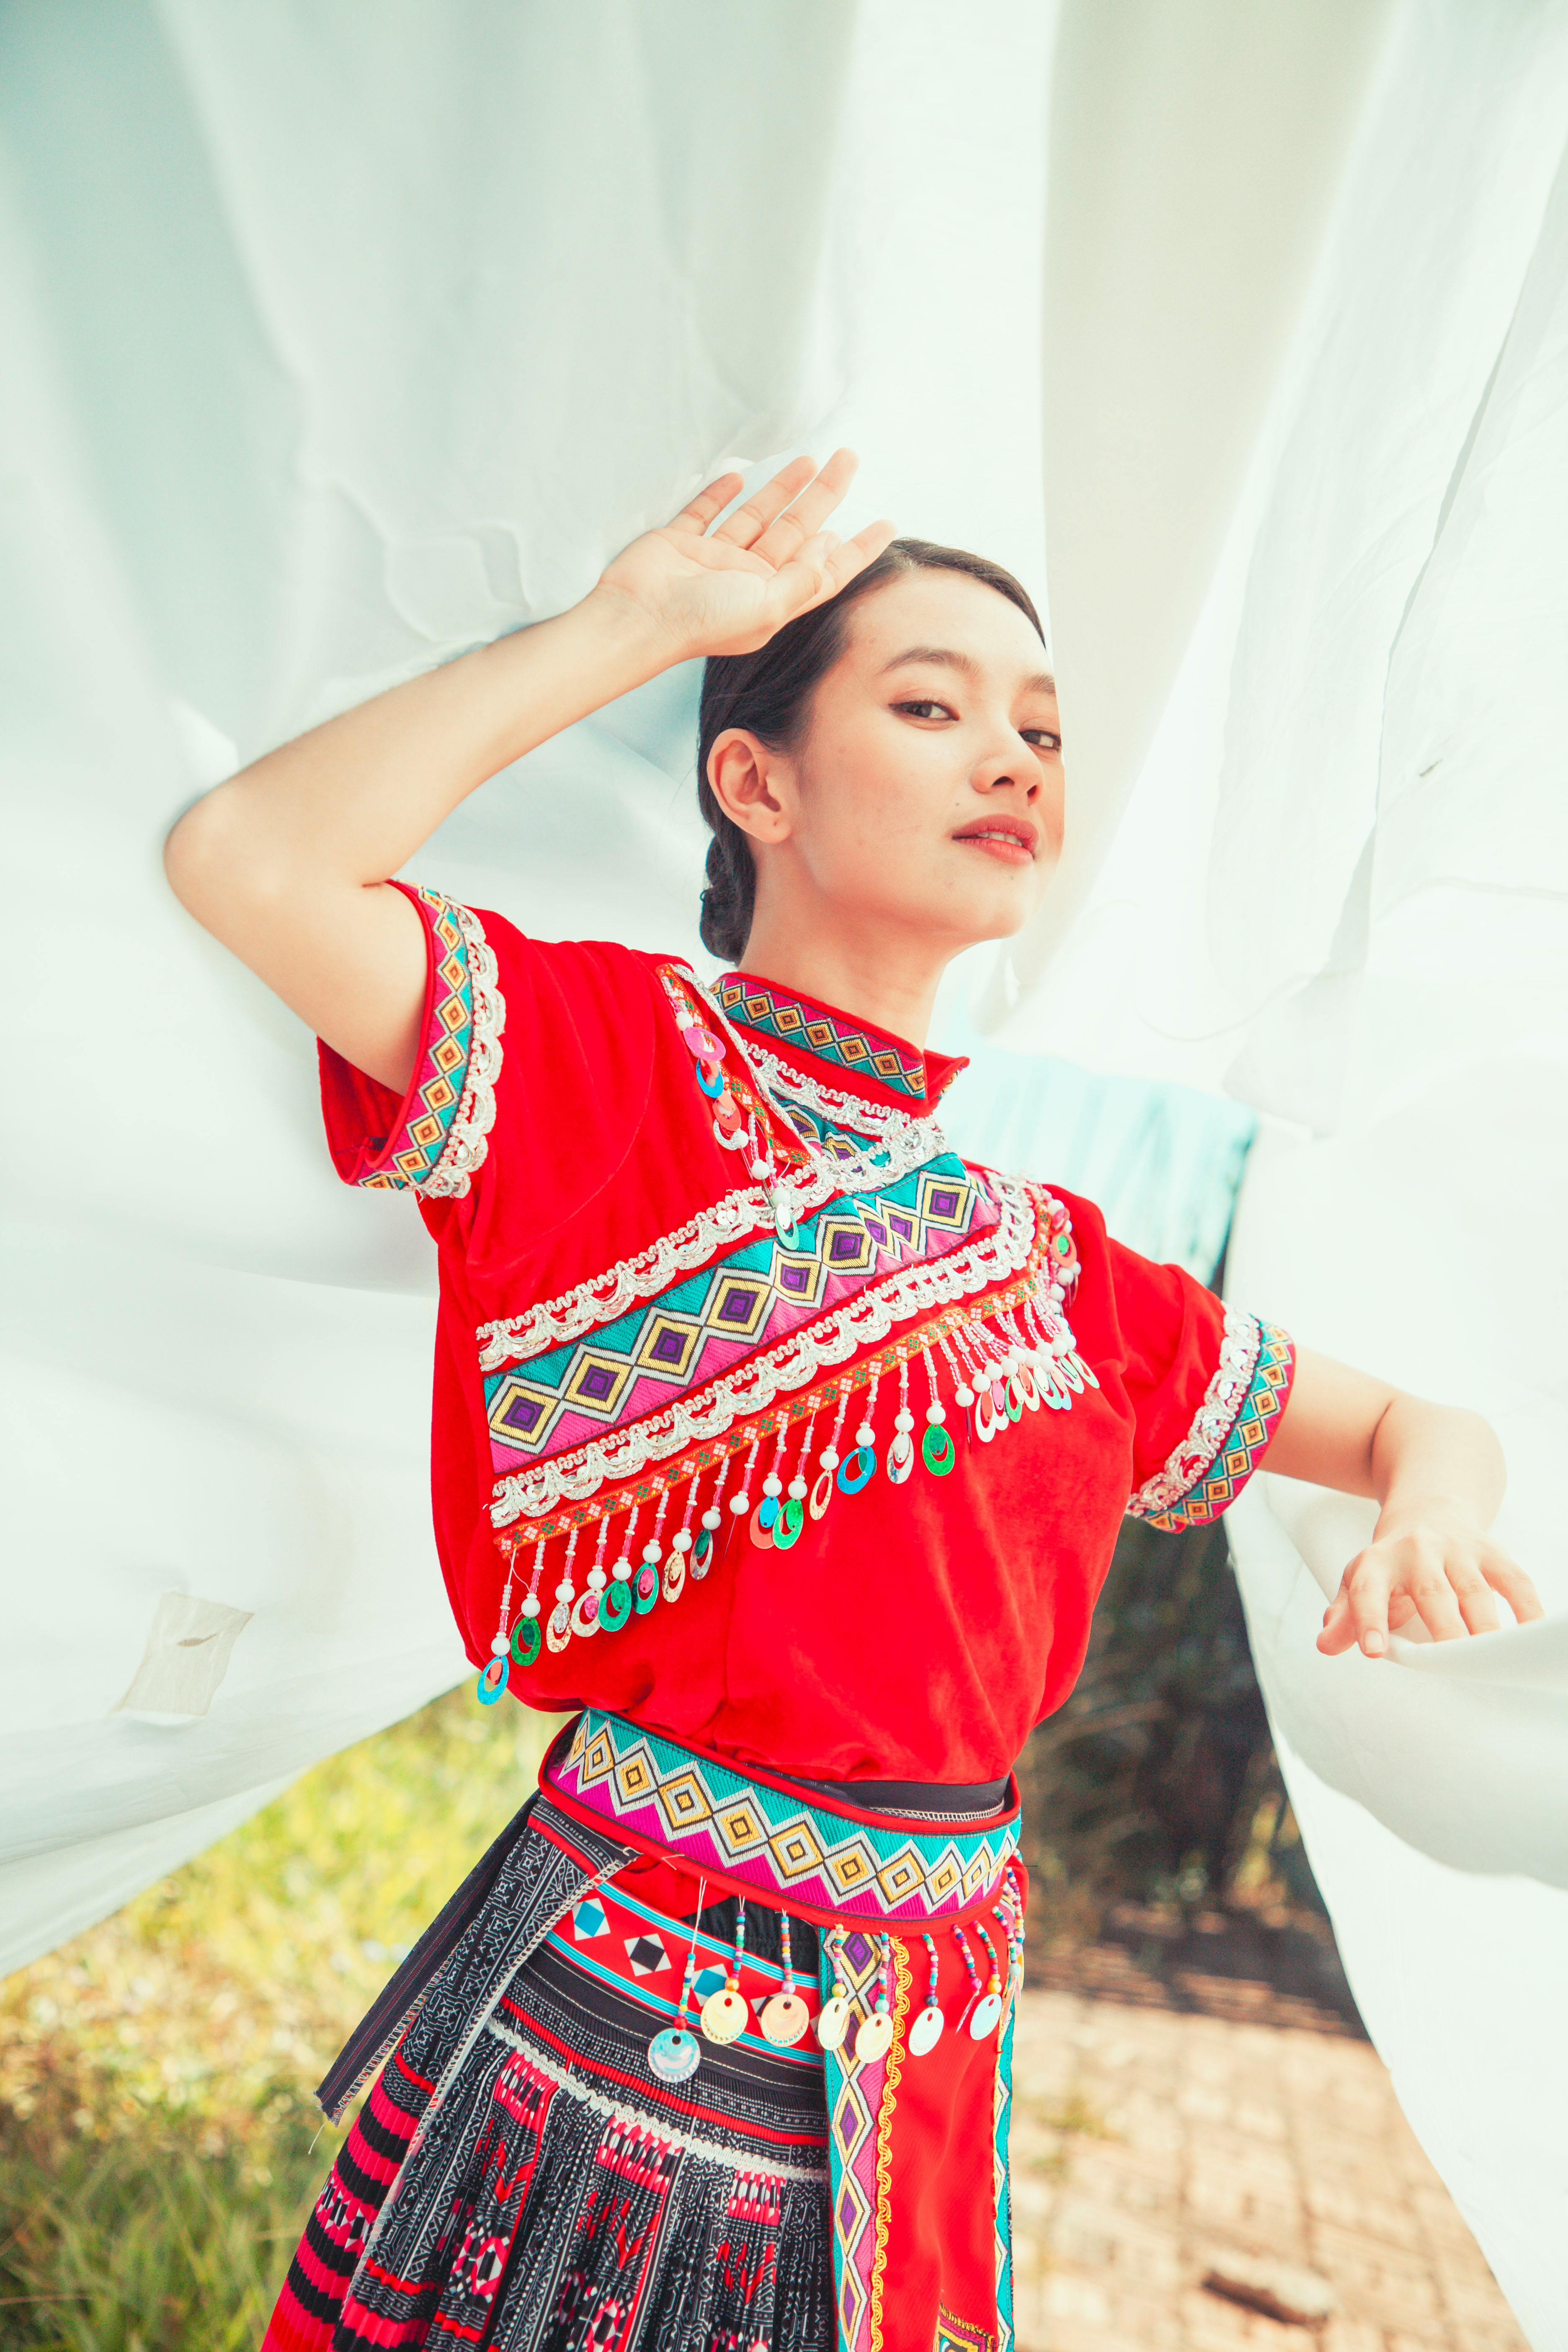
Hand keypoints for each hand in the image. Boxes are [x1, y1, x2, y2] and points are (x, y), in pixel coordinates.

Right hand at [591, 450, 895, 663]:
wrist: (638, 618)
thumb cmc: (702, 621)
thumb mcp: (769, 607)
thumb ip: (804, 578)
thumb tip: (829, 545)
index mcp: (775, 599)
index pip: (827, 569)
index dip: (858, 548)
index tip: (886, 522)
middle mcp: (749, 578)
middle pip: (798, 531)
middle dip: (825, 497)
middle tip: (849, 459)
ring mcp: (715, 560)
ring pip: (758, 516)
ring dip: (783, 489)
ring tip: (810, 460)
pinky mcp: (681, 543)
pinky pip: (706, 512)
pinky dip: (721, 493)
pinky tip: (739, 476)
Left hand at [1317, 1501, 1544, 1657]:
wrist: (1428, 1511)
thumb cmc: (1391, 1563)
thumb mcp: (1359, 1583)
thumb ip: (1344, 1617)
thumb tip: (1325, 1645)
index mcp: (1377, 1562)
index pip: (1367, 1591)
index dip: (1368, 1621)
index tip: (1375, 1651)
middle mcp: (1416, 1551)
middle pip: (1431, 1592)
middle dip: (1443, 1629)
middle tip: (1450, 1662)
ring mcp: (1457, 1549)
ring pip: (1475, 1591)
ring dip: (1485, 1628)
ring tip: (1491, 1662)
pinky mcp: (1492, 1552)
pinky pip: (1514, 1581)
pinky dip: (1526, 1608)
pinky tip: (1530, 1635)